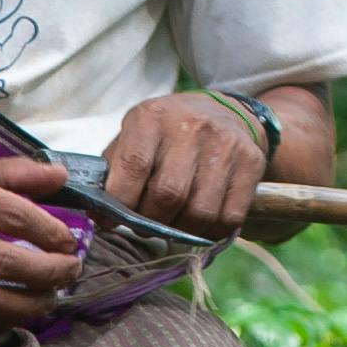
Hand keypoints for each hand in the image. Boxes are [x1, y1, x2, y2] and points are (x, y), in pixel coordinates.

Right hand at [0, 149, 85, 342]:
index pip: (16, 216)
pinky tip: (10, 316)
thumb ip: (13, 174)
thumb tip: (61, 178)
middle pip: (8, 265)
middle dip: (52, 274)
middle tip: (69, 274)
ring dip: (31, 306)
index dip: (52, 234)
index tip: (69, 244)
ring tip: (47, 299)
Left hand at [102, 91, 264, 240]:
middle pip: (167, 196)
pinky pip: (227, 218)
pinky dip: (208, 233)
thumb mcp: (135, 136)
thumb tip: (95, 211)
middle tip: (144, 226)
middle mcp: (191, 126)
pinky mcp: (250, 163)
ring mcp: (225, 144)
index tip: (109, 222)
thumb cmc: (167, 134)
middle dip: (149, 223)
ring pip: (199, 213)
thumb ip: (113, 170)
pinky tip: (197, 224)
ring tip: (171, 224)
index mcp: (152, 117)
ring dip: (180, 231)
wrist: (227, 114)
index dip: (118, 205)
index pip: (133, 167)